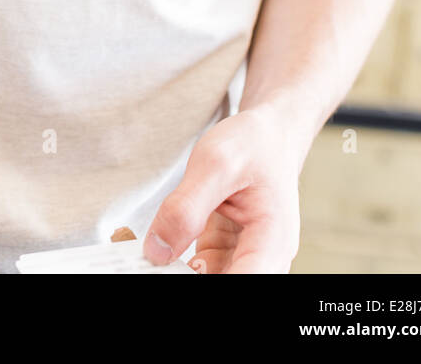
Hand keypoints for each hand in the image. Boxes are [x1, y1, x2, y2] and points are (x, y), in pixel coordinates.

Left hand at [142, 106, 300, 272]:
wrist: (266, 134)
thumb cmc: (253, 144)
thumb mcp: (215, 164)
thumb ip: (186, 208)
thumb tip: (157, 251)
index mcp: (271, 243)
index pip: (243, 281)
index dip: (205, 282)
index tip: (169, 268)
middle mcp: (261, 258)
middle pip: (224, 284)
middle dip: (183, 274)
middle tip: (151, 258)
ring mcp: (242, 257)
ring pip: (209, 279)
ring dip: (176, 270)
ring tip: (149, 253)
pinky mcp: (225, 252)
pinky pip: (200, 269)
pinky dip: (176, 262)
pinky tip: (160, 245)